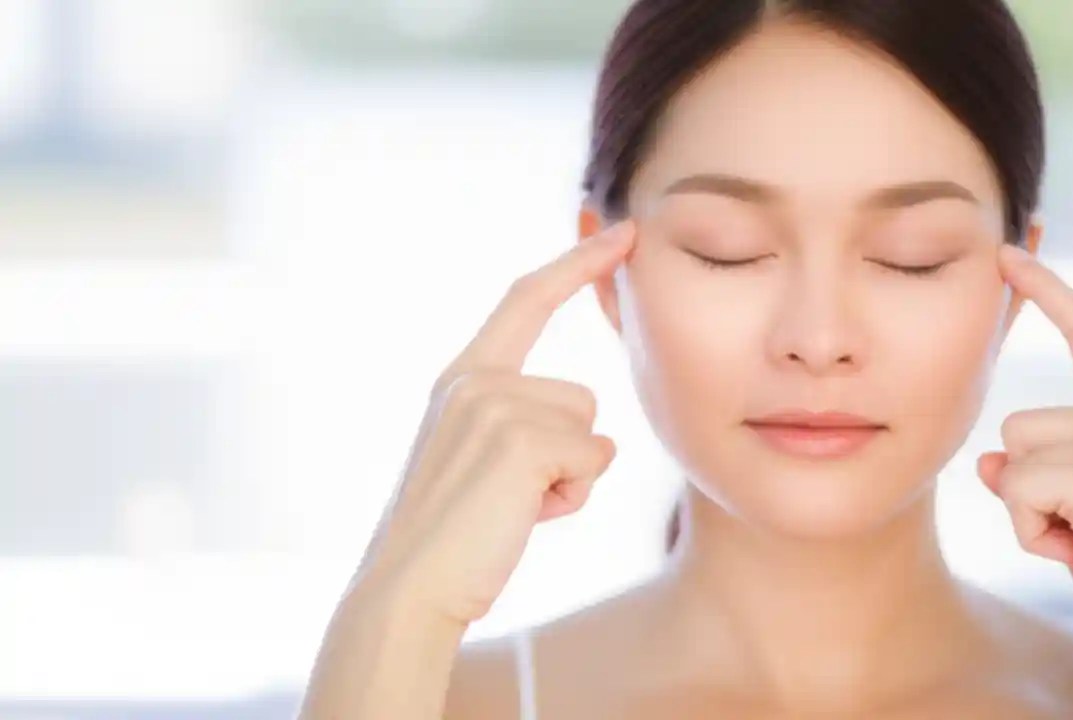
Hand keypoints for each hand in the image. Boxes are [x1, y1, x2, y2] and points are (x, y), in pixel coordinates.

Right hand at [351, 219, 636, 625]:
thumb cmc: (454, 535)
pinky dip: (572, 498)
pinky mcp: (523, 439)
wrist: (409, 589)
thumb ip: (517, 418)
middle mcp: (475, 379)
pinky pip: (596, 462)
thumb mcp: (476, 456)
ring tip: (512, 507)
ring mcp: (496, 404)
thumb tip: (592, 428)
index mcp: (462, 377)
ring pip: (592, 430)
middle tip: (510, 496)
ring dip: (570, 478)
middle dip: (569, 453)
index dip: (577, 263)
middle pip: (582, 396)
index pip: (526, 298)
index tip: (623, 233)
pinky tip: (523, 518)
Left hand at [977, 243, 1072, 675]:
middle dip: (1027, 487)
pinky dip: (1032, 531)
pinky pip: (1018, 489)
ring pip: (1013, 456)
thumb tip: (992, 462)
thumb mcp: (1070, 510)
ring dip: (1029, 511)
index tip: (1009, 253)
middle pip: (1016, 425)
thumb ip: (1032, 473)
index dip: (1048, 290)